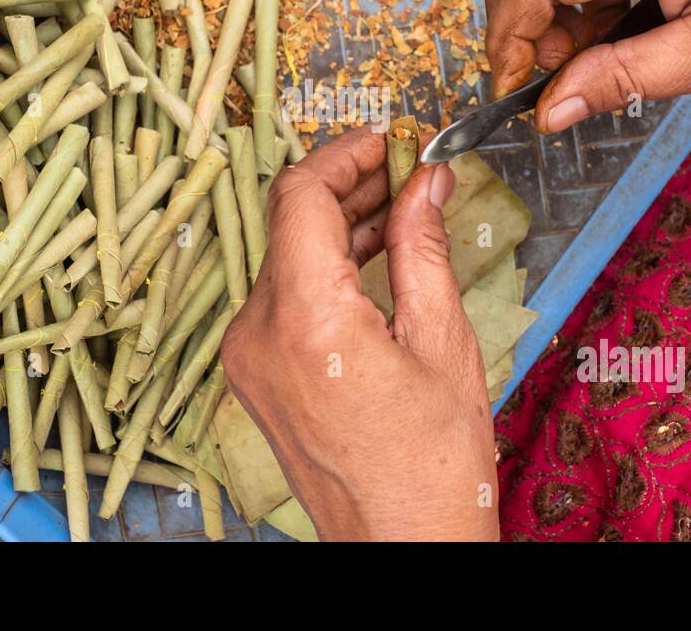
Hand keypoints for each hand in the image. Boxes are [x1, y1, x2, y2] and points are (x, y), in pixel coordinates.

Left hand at [221, 128, 498, 541]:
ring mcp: (248, 357)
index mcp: (305, 318)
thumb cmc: (433, 464)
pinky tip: (372, 258)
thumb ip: (423, 245)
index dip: (344, 156)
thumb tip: (426, 181)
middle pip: (289, 222)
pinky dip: (324, 268)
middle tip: (406, 172)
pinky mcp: (255, 376)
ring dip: (337, 226)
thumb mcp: (442, 339)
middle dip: (348, 187)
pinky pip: (283, 297)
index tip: (386, 143)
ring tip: (401, 210)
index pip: (300, 196)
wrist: (403, 546)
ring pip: (285, 257)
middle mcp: (258, 332)